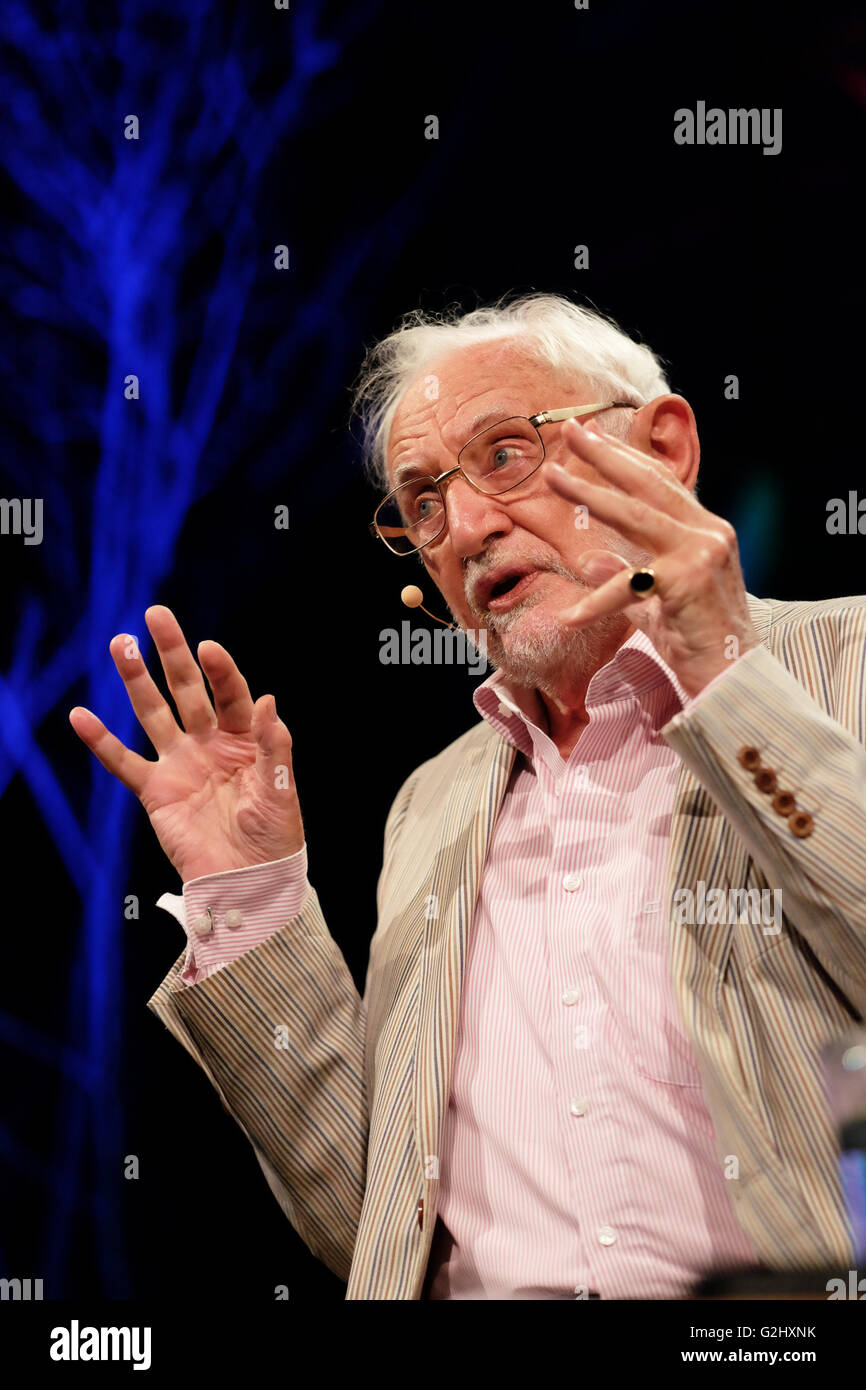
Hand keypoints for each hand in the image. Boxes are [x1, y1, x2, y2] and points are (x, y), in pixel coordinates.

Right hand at [68, 605, 303, 881]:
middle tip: (157, 616)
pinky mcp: (156, 792)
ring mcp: (181, 764)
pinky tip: (81, 716)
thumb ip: (274, 746)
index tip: (208, 648)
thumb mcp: (281, 790)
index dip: (221, 670)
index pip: (231, 693)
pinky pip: (125, 762)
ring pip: (154, 714)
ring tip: (121, 645)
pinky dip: (102, 741)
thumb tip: (268, 699)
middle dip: (173, 653)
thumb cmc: (275, 838)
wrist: (250, 883)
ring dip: (137, 681)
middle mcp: (211, 743)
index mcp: (246, 739)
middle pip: (189, 689)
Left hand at [543, 418, 759, 698]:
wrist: (732, 681)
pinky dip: (596, 602)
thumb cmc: (696, 643)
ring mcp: (702, 552)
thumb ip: (625, 579)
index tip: (592, 436)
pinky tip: (568, 618)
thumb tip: (586, 560)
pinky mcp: (689, 581)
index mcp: (705, 531)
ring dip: (589, 494)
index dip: (625, 456)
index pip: (660, 483)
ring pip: (635, 515)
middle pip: (648, 484)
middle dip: (605, 455)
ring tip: (553, 479)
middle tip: (569, 430)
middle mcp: (709, 532)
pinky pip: (630, 586)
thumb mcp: (654, 605)